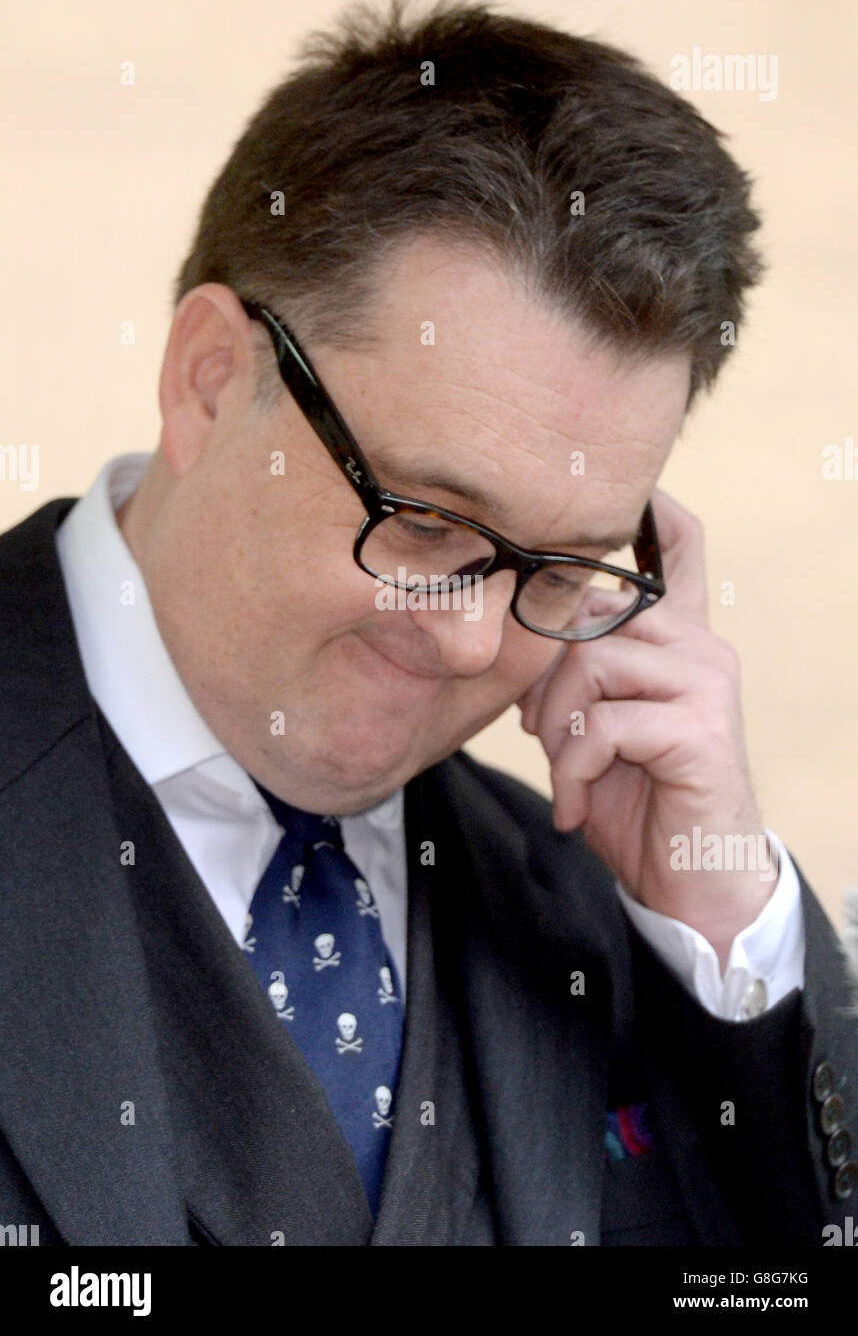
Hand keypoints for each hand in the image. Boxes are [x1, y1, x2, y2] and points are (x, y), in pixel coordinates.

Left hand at [517, 488, 777, 964]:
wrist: (691, 881)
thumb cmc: (637, 801)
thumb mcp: (596, 727)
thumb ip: (578, 672)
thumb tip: (519, 633)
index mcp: (677, 640)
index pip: (681, 551)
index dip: (659, 511)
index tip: (641, 485)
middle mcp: (699, 647)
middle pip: (592, 612)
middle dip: (542, 671)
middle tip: (538, 730)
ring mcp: (707, 682)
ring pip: (591, 662)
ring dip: (554, 727)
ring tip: (560, 773)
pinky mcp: (702, 728)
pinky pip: (602, 724)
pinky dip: (571, 769)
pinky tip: (576, 804)